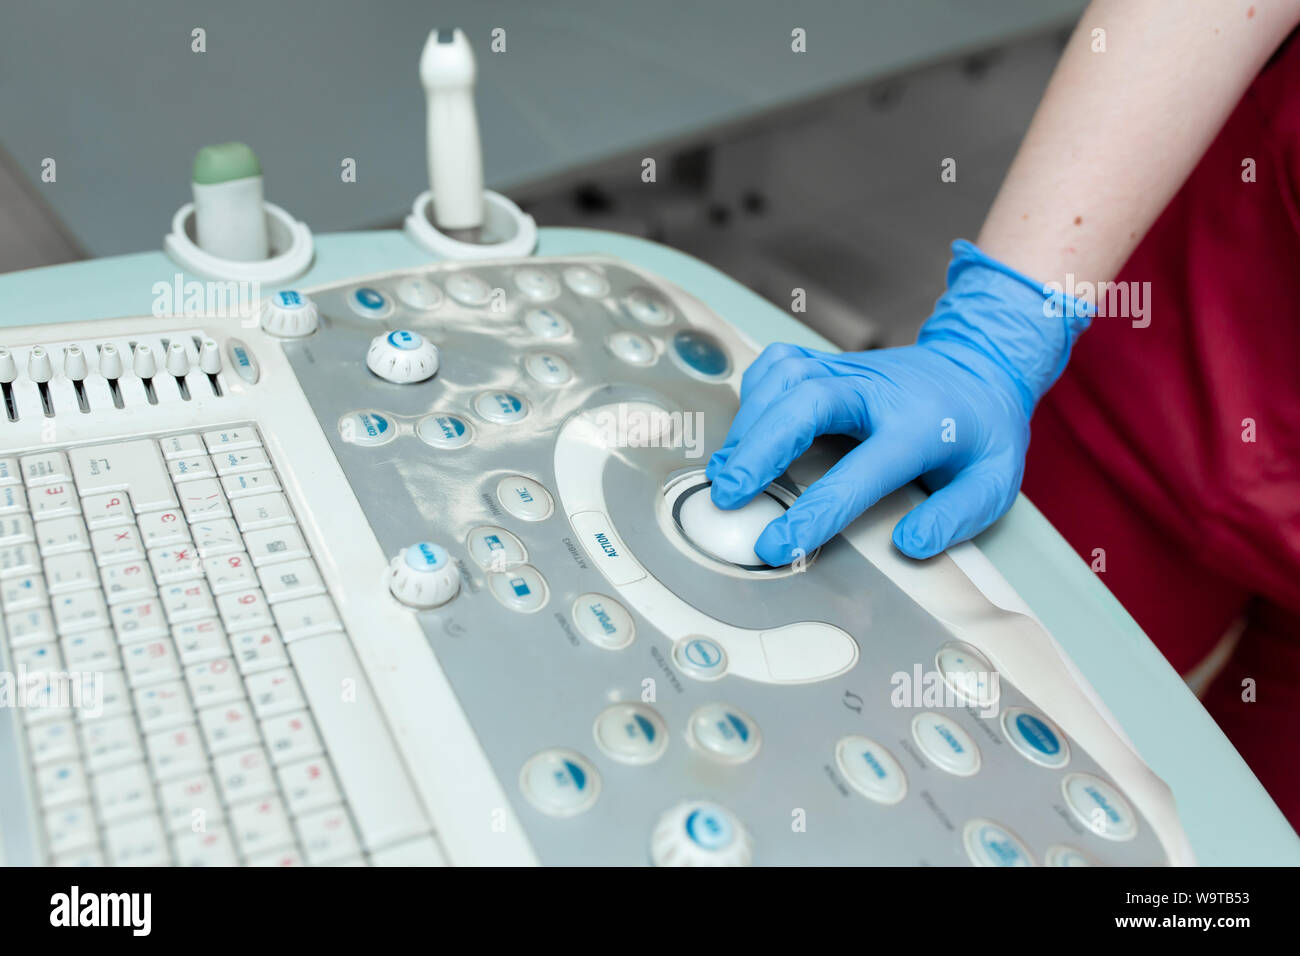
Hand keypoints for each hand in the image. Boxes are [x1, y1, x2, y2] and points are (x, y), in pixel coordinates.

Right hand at [706, 240, 1092, 563]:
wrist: (980, 367)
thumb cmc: (981, 433)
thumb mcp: (994, 481)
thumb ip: (955, 517)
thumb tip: (910, 544)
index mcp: (920, 426)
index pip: (860, 472)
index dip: (814, 511)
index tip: (778, 545)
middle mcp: (878, 389)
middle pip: (806, 402)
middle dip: (760, 448)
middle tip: (728, 494)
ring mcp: (849, 368)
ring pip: (785, 377)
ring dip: (749, 423)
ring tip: (727, 473)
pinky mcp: (828, 361)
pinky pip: (778, 364)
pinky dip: (754, 394)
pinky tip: (747, 431)